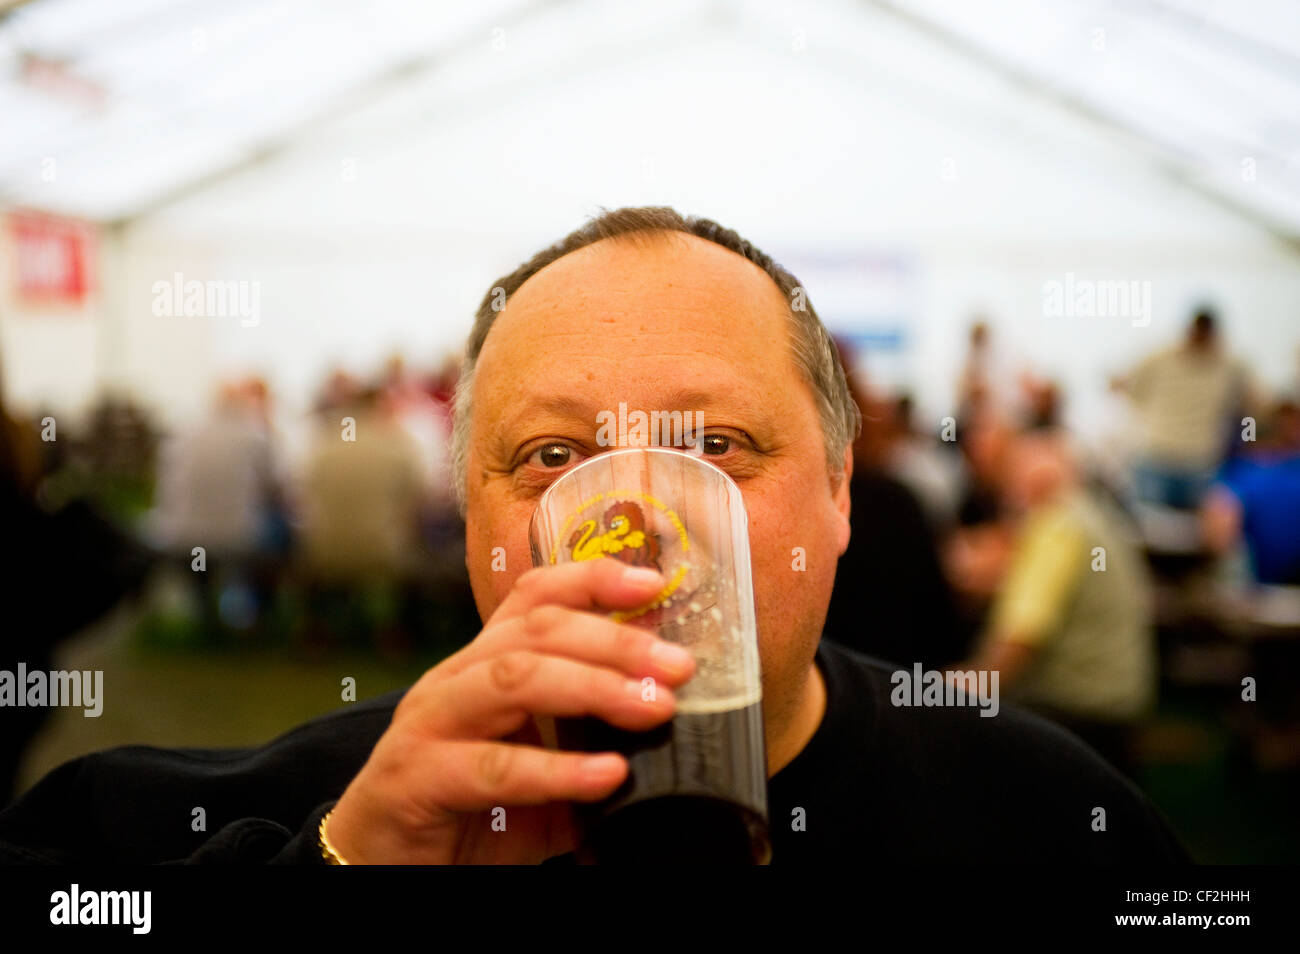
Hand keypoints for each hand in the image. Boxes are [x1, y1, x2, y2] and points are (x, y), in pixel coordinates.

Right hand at [325, 559, 695, 863]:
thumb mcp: (540, 769)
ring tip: (655, 708)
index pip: (535, 597)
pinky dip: (556, 769)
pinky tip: (607, 774)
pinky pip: (492, 766)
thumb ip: (591, 747)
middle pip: (537, 630)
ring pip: (514, 678)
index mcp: (484, 664)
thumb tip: (674, 740)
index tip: (654, 584)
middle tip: (679, 667)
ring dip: (594, 687)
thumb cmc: (467, 810)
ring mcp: (431, 722)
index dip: (593, 579)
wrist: (379, 861)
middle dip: (616, 640)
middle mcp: (456, 679)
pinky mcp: (417, 776)